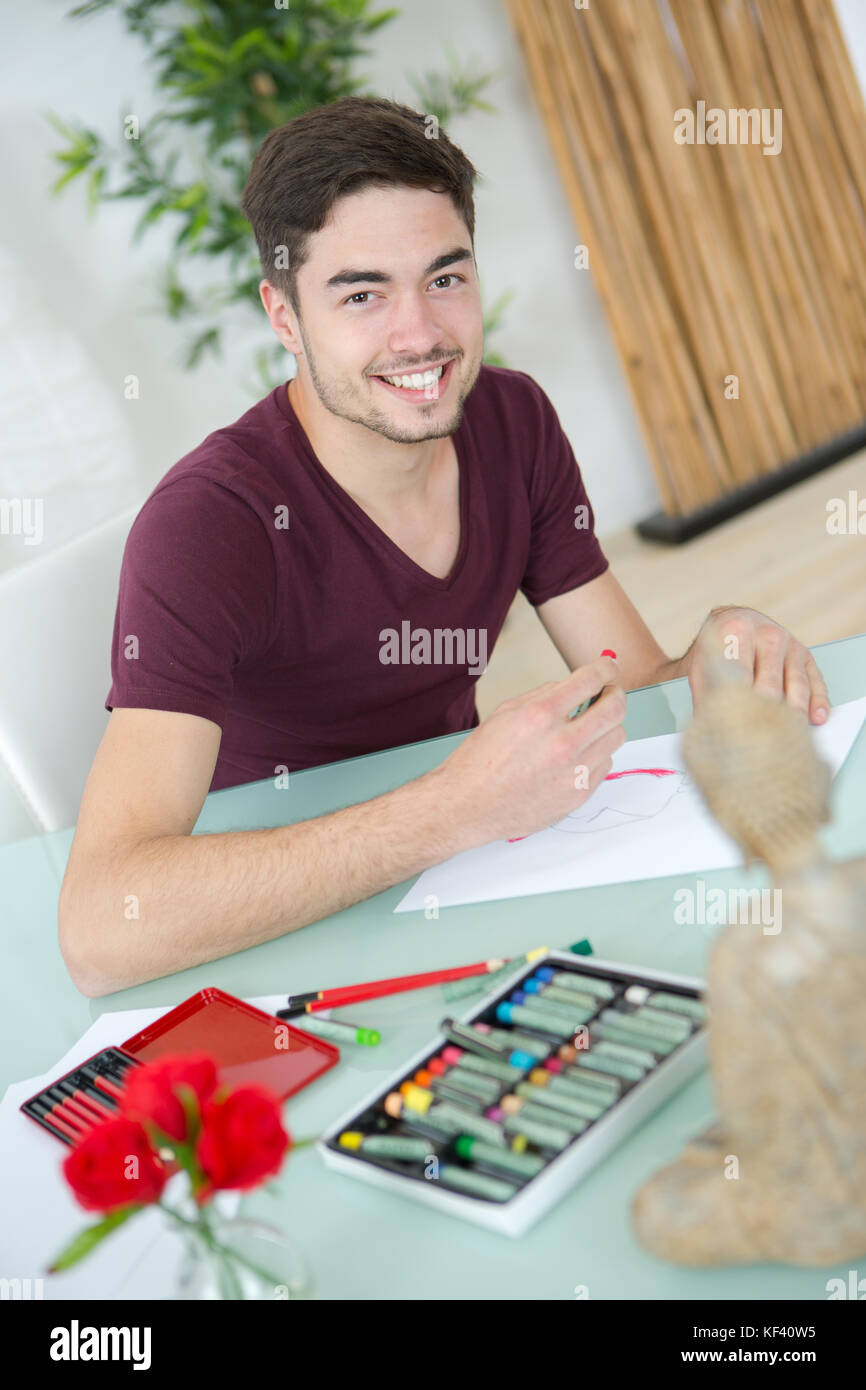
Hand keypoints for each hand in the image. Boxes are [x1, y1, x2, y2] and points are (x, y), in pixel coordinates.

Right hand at [434, 655, 626, 846]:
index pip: (591, 680)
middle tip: (608, 694)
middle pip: (615, 708)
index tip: (609, 668)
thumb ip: (544, 695)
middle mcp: (563, 743)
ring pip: (617, 736)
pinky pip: (606, 764)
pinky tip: (577, 755)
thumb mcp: (505, 713)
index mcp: (541, 715)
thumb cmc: (481, 760)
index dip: (606, 669)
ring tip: (590, 727)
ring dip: (608, 726)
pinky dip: (597, 754)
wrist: (468, 806)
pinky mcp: (579, 793)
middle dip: (615, 694)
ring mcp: (575, 772)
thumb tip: (575, 686)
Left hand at [689, 607, 829, 724]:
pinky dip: (817, 702)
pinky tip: (815, 718)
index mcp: (736, 633)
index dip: (739, 710)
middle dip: (766, 717)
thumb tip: (707, 724)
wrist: (735, 622)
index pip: (740, 678)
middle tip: (761, 742)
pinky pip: (815, 680)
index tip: (739, 734)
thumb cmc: (719, 650)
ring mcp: (789, 644)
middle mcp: (766, 635)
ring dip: (794, 713)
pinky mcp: (805, 654)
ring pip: (796, 684)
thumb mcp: (703, 666)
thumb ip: (706, 693)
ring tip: (790, 736)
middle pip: (770, 685)